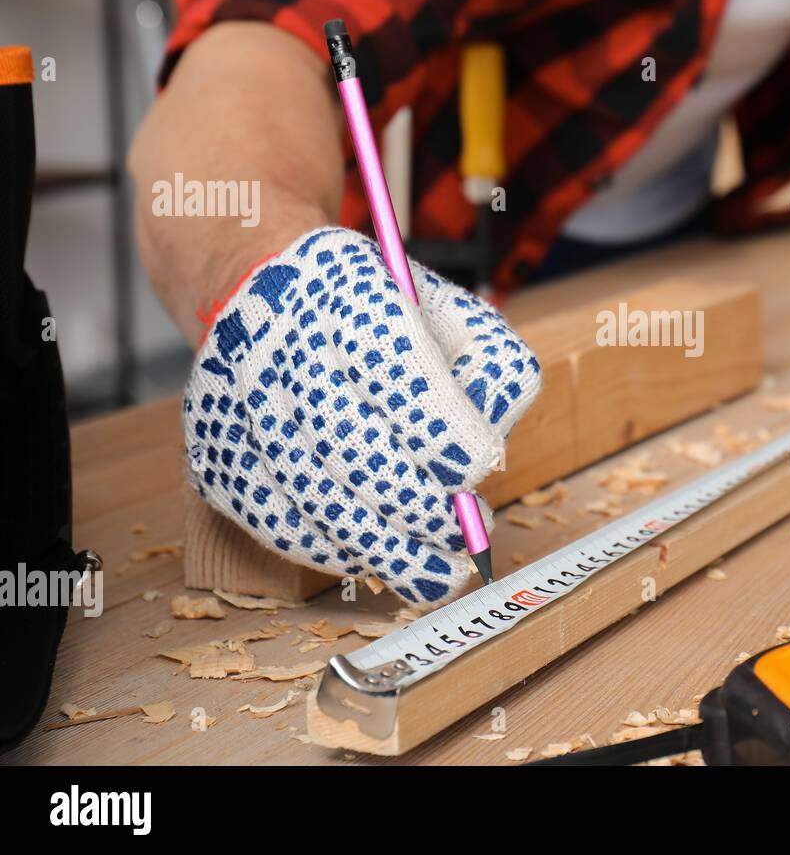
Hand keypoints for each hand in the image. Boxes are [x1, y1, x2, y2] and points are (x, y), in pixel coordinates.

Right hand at [183, 227, 540, 605]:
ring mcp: (239, 406)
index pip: (389, 364)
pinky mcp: (217, 456)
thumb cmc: (374, 313)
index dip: (435, 425)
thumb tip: (495, 436)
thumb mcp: (448, 310)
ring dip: (384, 545)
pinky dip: (334, 551)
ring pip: (311, 492)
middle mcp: (280, 346)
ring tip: (441, 573)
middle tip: (468, 533)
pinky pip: (274, 521)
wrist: (263, 295)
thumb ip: (488, 363)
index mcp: (346, 293)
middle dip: (417, 501)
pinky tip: (381, 559)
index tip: (478, 468)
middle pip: (346, 440)